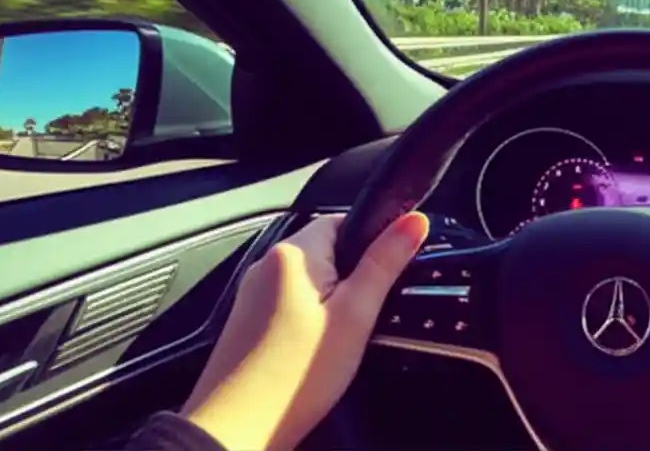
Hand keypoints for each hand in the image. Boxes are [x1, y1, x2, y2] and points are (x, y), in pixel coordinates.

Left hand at [181, 213, 429, 450]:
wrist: (235, 431)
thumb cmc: (293, 377)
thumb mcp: (355, 317)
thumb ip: (385, 263)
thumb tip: (415, 220)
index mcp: (293, 253)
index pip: (345, 221)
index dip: (373, 246)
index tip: (385, 279)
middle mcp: (266, 265)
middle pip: (327, 253)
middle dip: (352, 280)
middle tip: (362, 319)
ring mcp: (253, 294)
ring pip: (311, 282)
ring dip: (331, 304)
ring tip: (336, 342)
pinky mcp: (248, 322)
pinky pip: (291, 306)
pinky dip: (309, 323)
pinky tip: (312, 353)